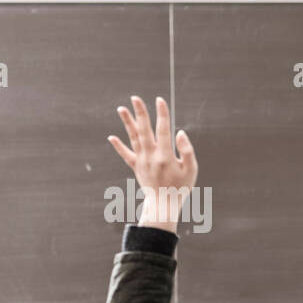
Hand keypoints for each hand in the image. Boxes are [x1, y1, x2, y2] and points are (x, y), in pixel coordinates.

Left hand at [108, 95, 197, 232]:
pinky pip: (126, 155)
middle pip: (145, 130)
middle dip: (141, 113)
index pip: (164, 130)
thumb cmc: (181, 187)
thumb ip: (187, 150)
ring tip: (121, 108)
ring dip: (127, 122)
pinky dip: (118, 146)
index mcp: (166, 156)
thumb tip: (179, 132)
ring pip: (133, 138)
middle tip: (135, 98)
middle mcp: (151, 156)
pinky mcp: (136, 167)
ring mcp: (142, 161)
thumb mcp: (192, 170)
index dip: (162, 114)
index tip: (160, 100)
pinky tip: (111, 137)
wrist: (164, 204)